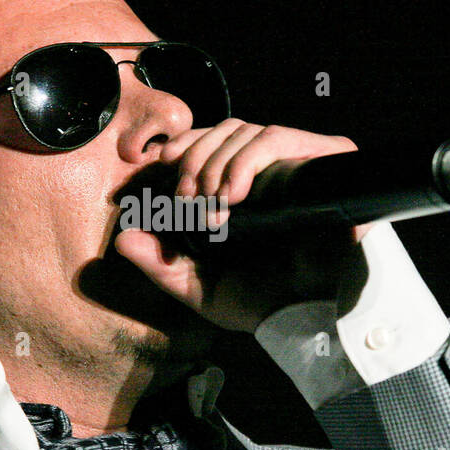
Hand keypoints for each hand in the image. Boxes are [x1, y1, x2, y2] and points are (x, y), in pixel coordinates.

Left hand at [114, 119, 373, 331]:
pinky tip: (234, 191)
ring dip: (217, 161)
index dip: (186, 143)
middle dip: (195, 158)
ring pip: (246, 131)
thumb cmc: (260, 303)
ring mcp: (300, 164)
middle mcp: (274, 171)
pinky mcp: (326, 161)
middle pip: (226, 130)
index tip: (162, 160)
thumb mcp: (199, 287)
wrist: (307, 318)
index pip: (213, 141)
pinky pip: (276, 138)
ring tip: (212, 202)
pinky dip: (246, 159)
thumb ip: (160, 265)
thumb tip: (123, 238)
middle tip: (187, 197)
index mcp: (246, 189)